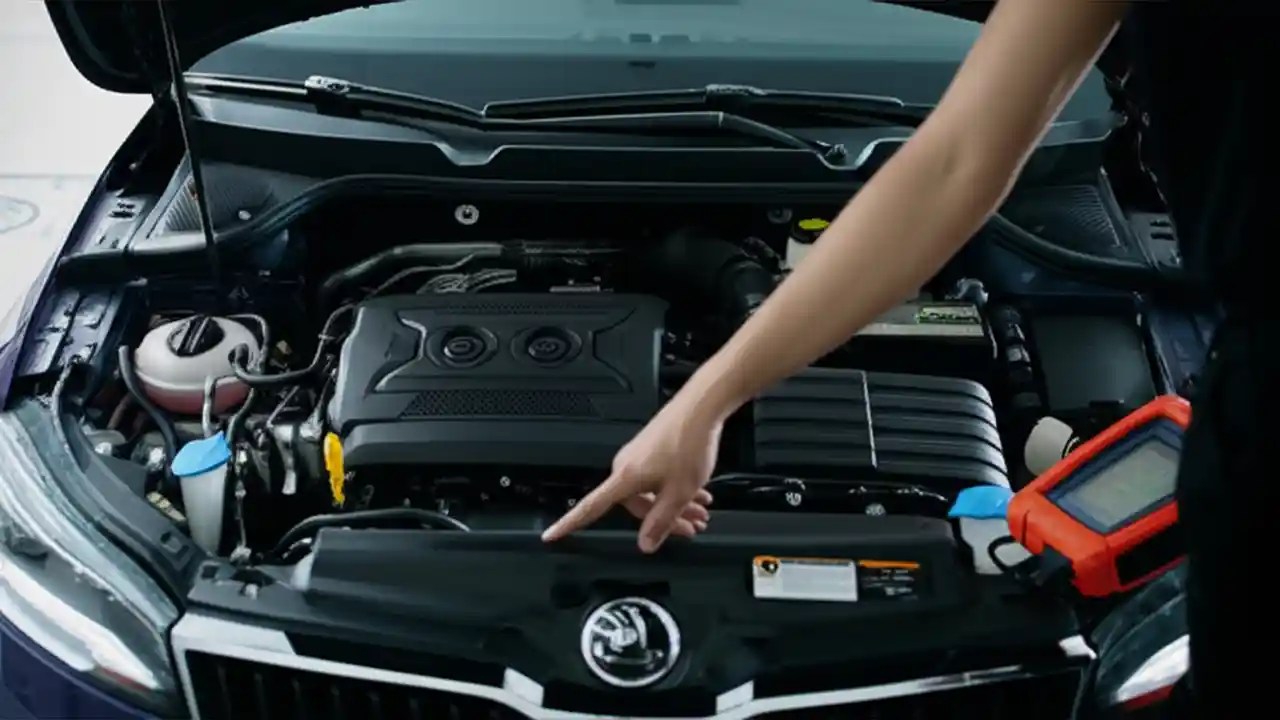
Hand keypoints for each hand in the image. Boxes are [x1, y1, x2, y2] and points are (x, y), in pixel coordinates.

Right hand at [541, 397, 721, 551]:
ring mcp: (639, 456)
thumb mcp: (679, 492)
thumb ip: (661, 521)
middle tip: (691, 526)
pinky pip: (659, 478)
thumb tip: (645, 545)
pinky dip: (676, 488)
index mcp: (625, 478)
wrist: (701, 408)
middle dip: (664, 518)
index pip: (590, 507)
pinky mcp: (651, 449)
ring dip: (676, 505)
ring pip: (653, 492)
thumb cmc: (689, 443)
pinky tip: (698, 493)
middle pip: (637, 505)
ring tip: (701, 511)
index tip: (550, 535)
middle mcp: (626, 466)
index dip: (569, 524)